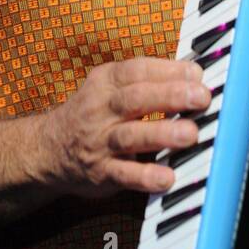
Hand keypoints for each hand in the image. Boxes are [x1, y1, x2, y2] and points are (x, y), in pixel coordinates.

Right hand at [41, 57, 209, 196]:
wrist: (48, 150)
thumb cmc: (94, 114)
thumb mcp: (111, 87)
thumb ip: (148, 81)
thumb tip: (195, 75)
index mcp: (106, 82)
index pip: (137, 70)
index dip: (168, 70)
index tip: (196, 74)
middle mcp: (101, 109)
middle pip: (136, 98)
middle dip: (170, 96)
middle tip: (201, 97)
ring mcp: (100, 142)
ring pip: (130, 136)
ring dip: (161, 134)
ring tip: (190, 134)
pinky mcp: (100, 173)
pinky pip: (123, 174)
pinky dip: (145, 176)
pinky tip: (167, 177)